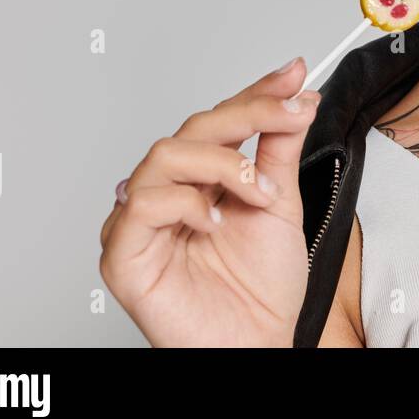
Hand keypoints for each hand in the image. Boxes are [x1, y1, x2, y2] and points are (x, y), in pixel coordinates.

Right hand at [99, 58, 319, 346]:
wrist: (257, 345)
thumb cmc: (261, 289)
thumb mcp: (282, 204)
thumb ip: (280, 149)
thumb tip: (296, 96)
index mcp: (202, 180)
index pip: (221, 121)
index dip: (256, 91)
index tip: (295, 72)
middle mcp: (168, 193)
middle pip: (193, 129)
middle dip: (249, 114)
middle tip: (292, 114)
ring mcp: (142, 223)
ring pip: (164, 156)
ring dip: (225, 164)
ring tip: (260, 194)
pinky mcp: (122, 255)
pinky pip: (141, 205)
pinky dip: (187, 203)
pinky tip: (217, 221)